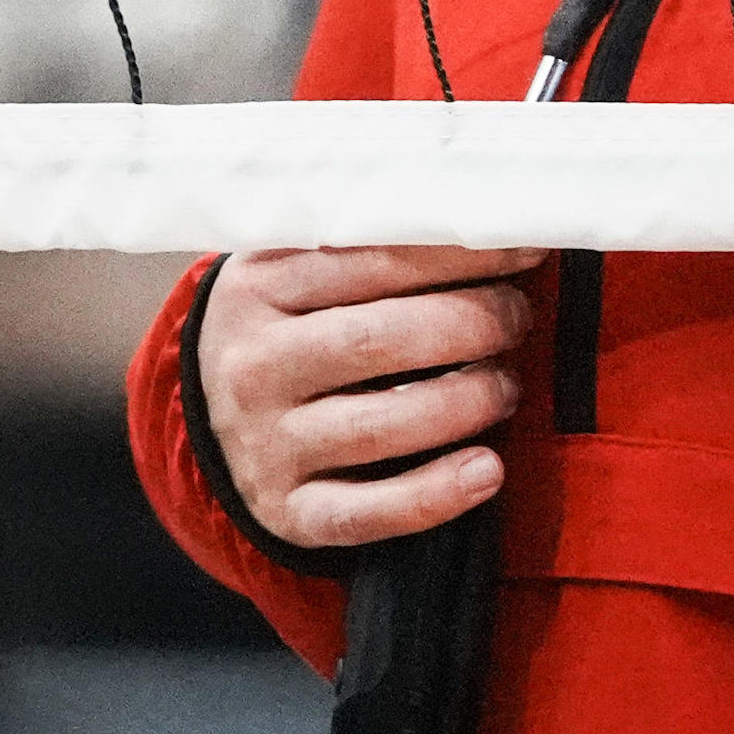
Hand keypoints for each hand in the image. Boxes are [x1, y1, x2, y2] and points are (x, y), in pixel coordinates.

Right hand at [195, 244, 546, 551]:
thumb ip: (364, 242)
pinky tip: (487, 470)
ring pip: (380, 426)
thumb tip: (478, 219)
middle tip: (515, 318)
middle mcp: (254, 366)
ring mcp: (267, 444)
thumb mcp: (293, 270)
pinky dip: (434, 496)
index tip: (523, 251)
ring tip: (506, 386)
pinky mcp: (288, 512)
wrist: (210, 414)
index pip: (372, 260)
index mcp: (257, 289)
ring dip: (465, 402)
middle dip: (471, 325)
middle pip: (376, 340)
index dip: (460, 255)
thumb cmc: (285, 327)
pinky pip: (366, 513)